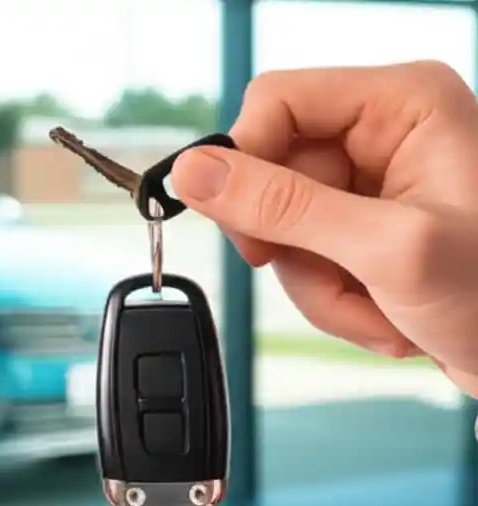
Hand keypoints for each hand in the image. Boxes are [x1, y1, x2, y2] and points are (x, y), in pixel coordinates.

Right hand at [170, 60, 477, 396]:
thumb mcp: (386, 250)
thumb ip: (283, 207)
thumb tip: (194, 173)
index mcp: (404, 103)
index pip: (276, 101)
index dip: (246, 161)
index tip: (247, 226)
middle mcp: (386, 132)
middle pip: (271, 173)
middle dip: (296, 245)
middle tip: (335, 278)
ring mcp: (372, 183)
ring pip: (281, 225)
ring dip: (318, 284)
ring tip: (377, 307)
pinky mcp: (363, 227)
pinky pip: (302, 257)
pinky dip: (331, 298)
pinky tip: (381, 312)